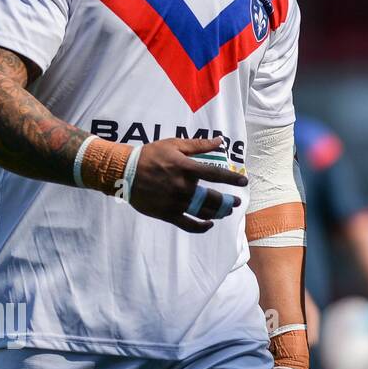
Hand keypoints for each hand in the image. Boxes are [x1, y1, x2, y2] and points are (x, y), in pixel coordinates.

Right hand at [127, 138, 248, 232]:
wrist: (123, 171)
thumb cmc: (151, 155)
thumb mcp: (175, 144)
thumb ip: (199, 145)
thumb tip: (220, 140)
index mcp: (186, 168)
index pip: (215, 175)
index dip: (232, 179)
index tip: (244, 182)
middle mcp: (182, 187)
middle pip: (212, 198)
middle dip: (228, 202)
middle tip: (236, 203)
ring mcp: (175, 202)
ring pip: (203, 212)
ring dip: (218, 213)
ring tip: (225, 212)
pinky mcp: (166, 213)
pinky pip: (187, 224)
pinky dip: (201, 227)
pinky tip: (209, 224)